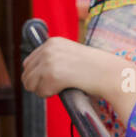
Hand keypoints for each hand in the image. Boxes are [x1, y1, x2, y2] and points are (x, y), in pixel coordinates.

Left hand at [21, 37, 135, 106]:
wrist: (110, 73)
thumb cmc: (94, 69)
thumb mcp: (70, 56)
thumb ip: (53, 60)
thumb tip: (29, 76)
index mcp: (52, 42)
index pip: (28, 62)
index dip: (38, 75)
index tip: (53, 79)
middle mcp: (48, 49)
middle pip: (26, 73)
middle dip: (38, 83)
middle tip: (56, 86)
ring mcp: (49, 61)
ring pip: (30, 84)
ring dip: (43, 90)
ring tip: (60, 87)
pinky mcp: (52, 74)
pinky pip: (40, 92)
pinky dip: (50, 94)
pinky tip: (64, 88)